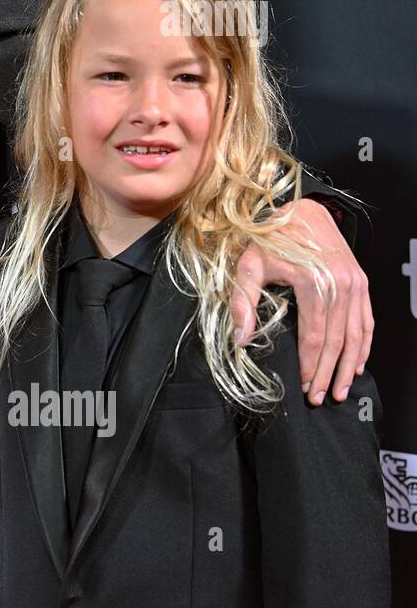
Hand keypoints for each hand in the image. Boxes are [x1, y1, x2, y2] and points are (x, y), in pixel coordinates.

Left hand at [231, 198, 372, 406]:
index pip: (315, 336)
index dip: (311, 365)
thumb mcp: (248, 265)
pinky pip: (367, 319)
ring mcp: (355, 282)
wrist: (301, 210)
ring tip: (342, 389)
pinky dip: (364, 344)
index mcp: (315, 282)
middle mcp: (341, 284)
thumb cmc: (270, 237)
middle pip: (338, 340)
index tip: (306, 387)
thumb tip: (240, 338)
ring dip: (350, 365)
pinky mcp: (361, 281)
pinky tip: (358, 362)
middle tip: (323, 398)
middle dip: (330, 373)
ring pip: (357, 334)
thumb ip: (242, 302)